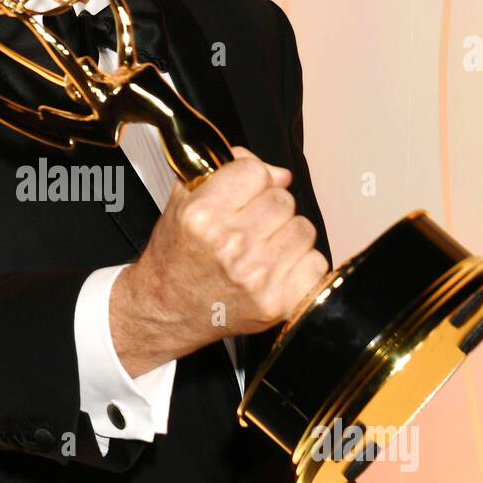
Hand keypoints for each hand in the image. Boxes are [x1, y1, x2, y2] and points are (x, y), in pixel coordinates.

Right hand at [110, 146, 329, 376]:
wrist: (166, 311)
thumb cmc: (174, 260)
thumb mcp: (183, 204)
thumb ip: (225, 173)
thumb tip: (278, 173)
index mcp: (202, 216)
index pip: (255, 171)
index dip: (249, 179)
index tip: (242, 193)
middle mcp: (230, 245)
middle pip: (283, 199)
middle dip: (269, 208)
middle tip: (250, 226)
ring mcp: (256, 276)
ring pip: (303, 229)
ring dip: (287, 236)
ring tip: (262, 249)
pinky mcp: (276, 303)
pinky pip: (316, 263)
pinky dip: (301, 265)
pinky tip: (276, 270)